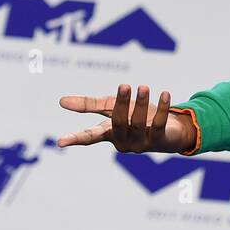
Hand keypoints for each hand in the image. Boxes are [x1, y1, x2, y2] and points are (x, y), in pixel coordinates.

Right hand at [56, 83, 195, 153]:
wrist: (169, 130)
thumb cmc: (135, 117)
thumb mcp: (112, 107)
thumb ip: (90, 104)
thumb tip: (61, 101)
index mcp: (109, 134)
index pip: (90, 137)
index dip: (75, 138)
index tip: (60, 142)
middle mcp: (123, 142)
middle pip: (118, 123)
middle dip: (121, 104)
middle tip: (124, 85)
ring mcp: (141, 144)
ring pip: (138, 123)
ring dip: (140, 103)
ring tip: (143, 87)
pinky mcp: (159, 140)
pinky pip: (158, 124)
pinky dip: (161, 108)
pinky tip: (165, 94)